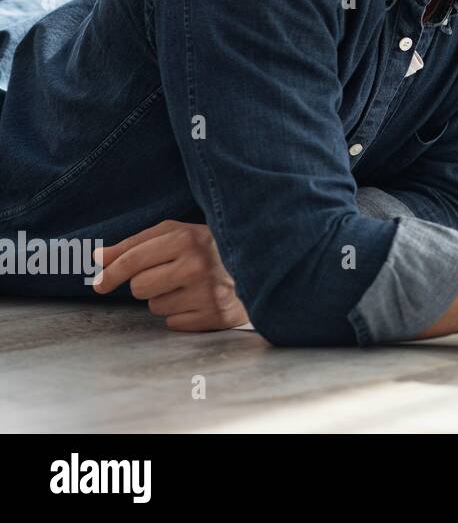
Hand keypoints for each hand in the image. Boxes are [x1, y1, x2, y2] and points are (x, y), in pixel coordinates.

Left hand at [92, 220, 247, 330]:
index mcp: (187, 238)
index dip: (110, 274)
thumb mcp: (176, 234)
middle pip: (140, 288)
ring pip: (157, 307)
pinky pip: (175, 323)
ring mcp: (209, 293)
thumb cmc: (209, 246)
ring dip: (167, 298)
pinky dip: (183, 314)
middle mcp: (199, 266)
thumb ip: (135, 244)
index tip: (99, 283)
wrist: (261, 262)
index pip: (133, 261)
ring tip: (191, 285)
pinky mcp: (217, 316)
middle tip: (170, 274)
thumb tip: (96, 257)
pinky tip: (200, 300)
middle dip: (147, 283)